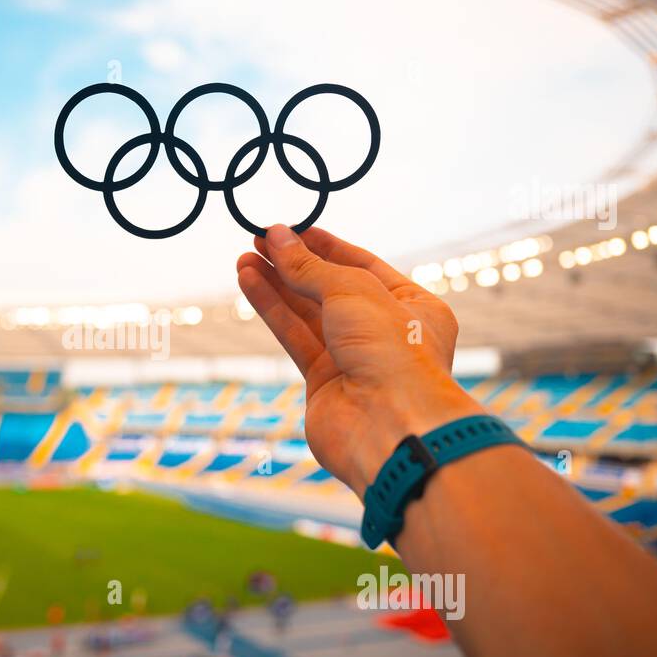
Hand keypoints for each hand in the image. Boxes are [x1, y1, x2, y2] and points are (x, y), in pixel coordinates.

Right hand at [237, 224, 480, 496]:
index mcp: (413, 307)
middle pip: (330, 289)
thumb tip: (277, 237)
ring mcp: (353, 359)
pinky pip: (294, 337)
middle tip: (258, 242)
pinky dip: (272, 310)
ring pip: (307, 313)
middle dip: (293, 265)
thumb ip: (309, 266)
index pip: (362, 265)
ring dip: (275, 285)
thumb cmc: (392, 354)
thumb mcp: (352, 293)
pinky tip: (249, 285)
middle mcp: (384, 332)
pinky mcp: (324, 383)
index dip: (324, 246)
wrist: (389, 426)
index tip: (289, 230)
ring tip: (243, 260)